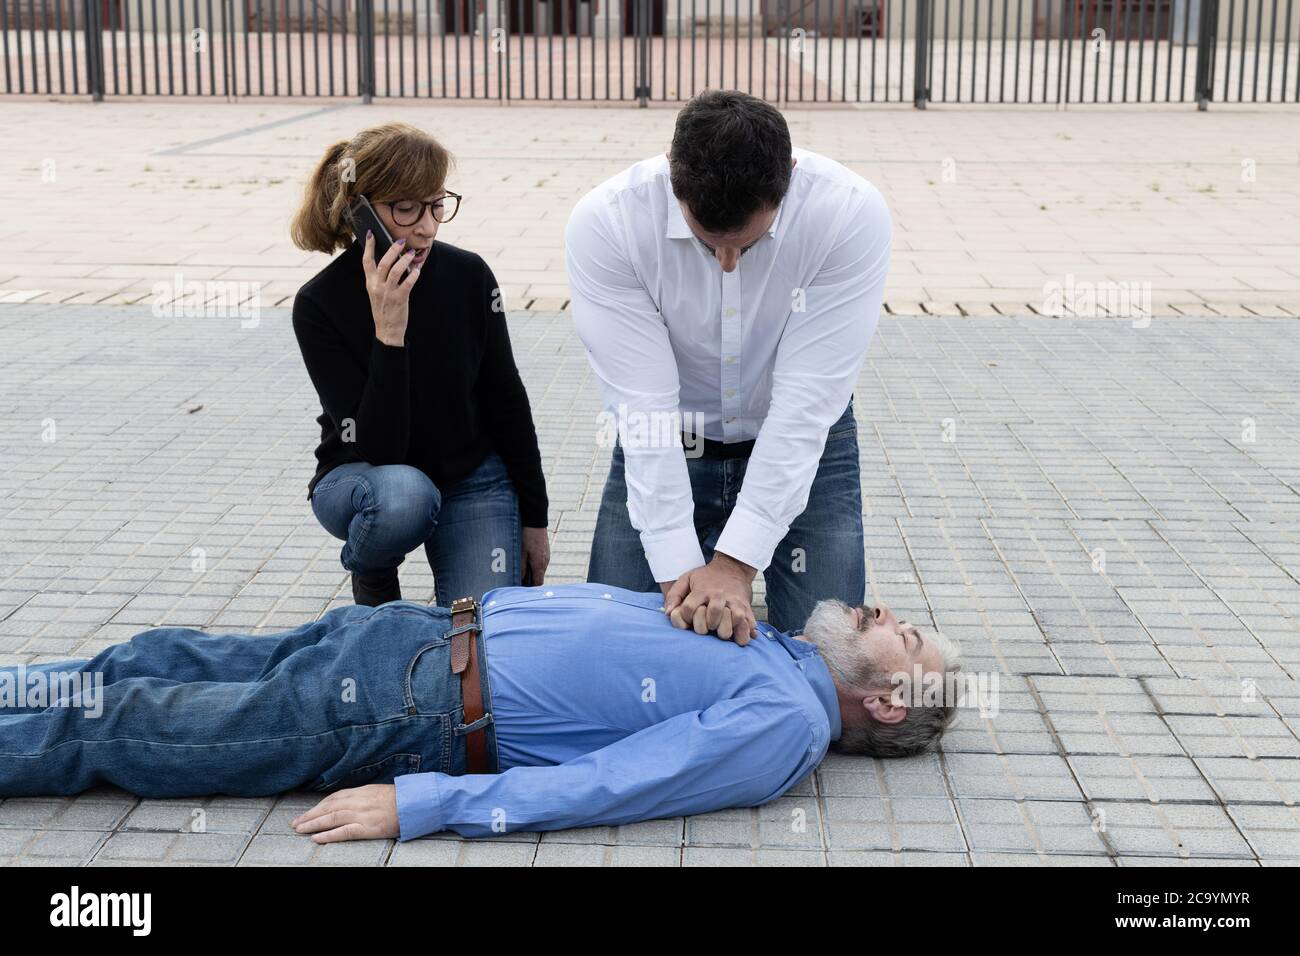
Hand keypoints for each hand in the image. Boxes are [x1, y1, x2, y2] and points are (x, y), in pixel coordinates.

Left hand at [292, 784, 398, 842]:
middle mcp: (357, 801)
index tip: (307, 812)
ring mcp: (361, 814)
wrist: (414, 804)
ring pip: (331, 818)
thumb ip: (362, 796)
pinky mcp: (367, 827)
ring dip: (313, 824)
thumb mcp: (377, 791)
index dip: (318, 806)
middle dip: (310, 815)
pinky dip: (328, 835)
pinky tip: (316, 838)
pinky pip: (343, 832)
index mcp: (360, 791)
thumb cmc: (399, 799)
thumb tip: (348, 801)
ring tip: (300, 829)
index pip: (333, 798)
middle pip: (328, 807)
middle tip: (296, 823)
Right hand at [361, 232, 421, 346]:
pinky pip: (408, 283)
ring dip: (405, 260)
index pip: (366, 261)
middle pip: (383, 263)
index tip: (371, 234)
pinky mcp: (399, 299)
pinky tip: (417, 270)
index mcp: (370, 283)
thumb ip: (380, 278)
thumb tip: (391, 260)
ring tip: (412, 253)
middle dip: (393, 250)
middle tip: (401, 242)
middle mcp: (377, 286)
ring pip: (396, 271)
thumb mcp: (376, 292)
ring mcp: (388, 293)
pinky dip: (414, 275)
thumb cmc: (383, 309)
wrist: (387, 330)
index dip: (369, 246)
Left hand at [521, 526, 549, 585]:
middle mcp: (545, 562)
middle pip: (539, 577)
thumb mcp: (521, 552)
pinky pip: (541, 562)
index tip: (522, 588)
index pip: (538, 583)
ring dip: (532, 572)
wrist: (535, 521)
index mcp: (539, 564)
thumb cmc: (527, 536)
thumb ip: (522, 567)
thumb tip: (521, 579)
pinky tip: (527, 560)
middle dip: (530, 580)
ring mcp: (547, 556)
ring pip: (540, 570)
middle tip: (519, 580)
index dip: (531, 588)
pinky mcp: (546, 551)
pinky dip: (534, 565)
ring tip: (522, 570)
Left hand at [662, 553, 757, 644]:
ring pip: (735, 617)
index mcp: (702, 590)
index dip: (687, 618)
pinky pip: (749, 622)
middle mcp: (719, 595)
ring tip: (722, 632)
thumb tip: (668, 614)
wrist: (732, 568)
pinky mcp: (746, 606)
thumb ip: (674, 595)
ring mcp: (735, 601)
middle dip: (709, 624)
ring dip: (728, 628)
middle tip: (708, 627)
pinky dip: (746, 632)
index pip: (690, 608)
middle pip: (714, 613)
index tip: (689, 620)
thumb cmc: (706, 577)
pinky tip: (740, 639)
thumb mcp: (687, 579)